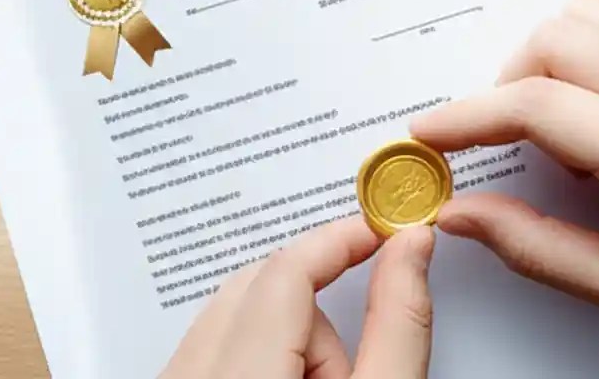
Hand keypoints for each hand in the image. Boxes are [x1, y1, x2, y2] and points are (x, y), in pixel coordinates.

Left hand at [160, 216, 435, 378]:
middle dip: (317, 323)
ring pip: (234, 319)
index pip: (284, 271)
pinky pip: (211, 348)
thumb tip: (410, 246)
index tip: (383, 232)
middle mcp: (188, 376)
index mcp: (239, 376)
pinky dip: (257, 361)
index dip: (340, 242)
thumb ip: (398, 324)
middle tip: (350, 373)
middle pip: (258, 290)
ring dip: (288, 348)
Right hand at [411, 0, 598, 339]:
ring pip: (588, 8)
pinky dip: (598, 31)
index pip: (536, 107)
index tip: (429, 133)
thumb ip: (534, 248)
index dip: (466, 117)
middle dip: (511, 83)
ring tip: (570, 115)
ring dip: (554, 53)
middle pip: (554, 39)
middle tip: (519, 138)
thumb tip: (459, 214)